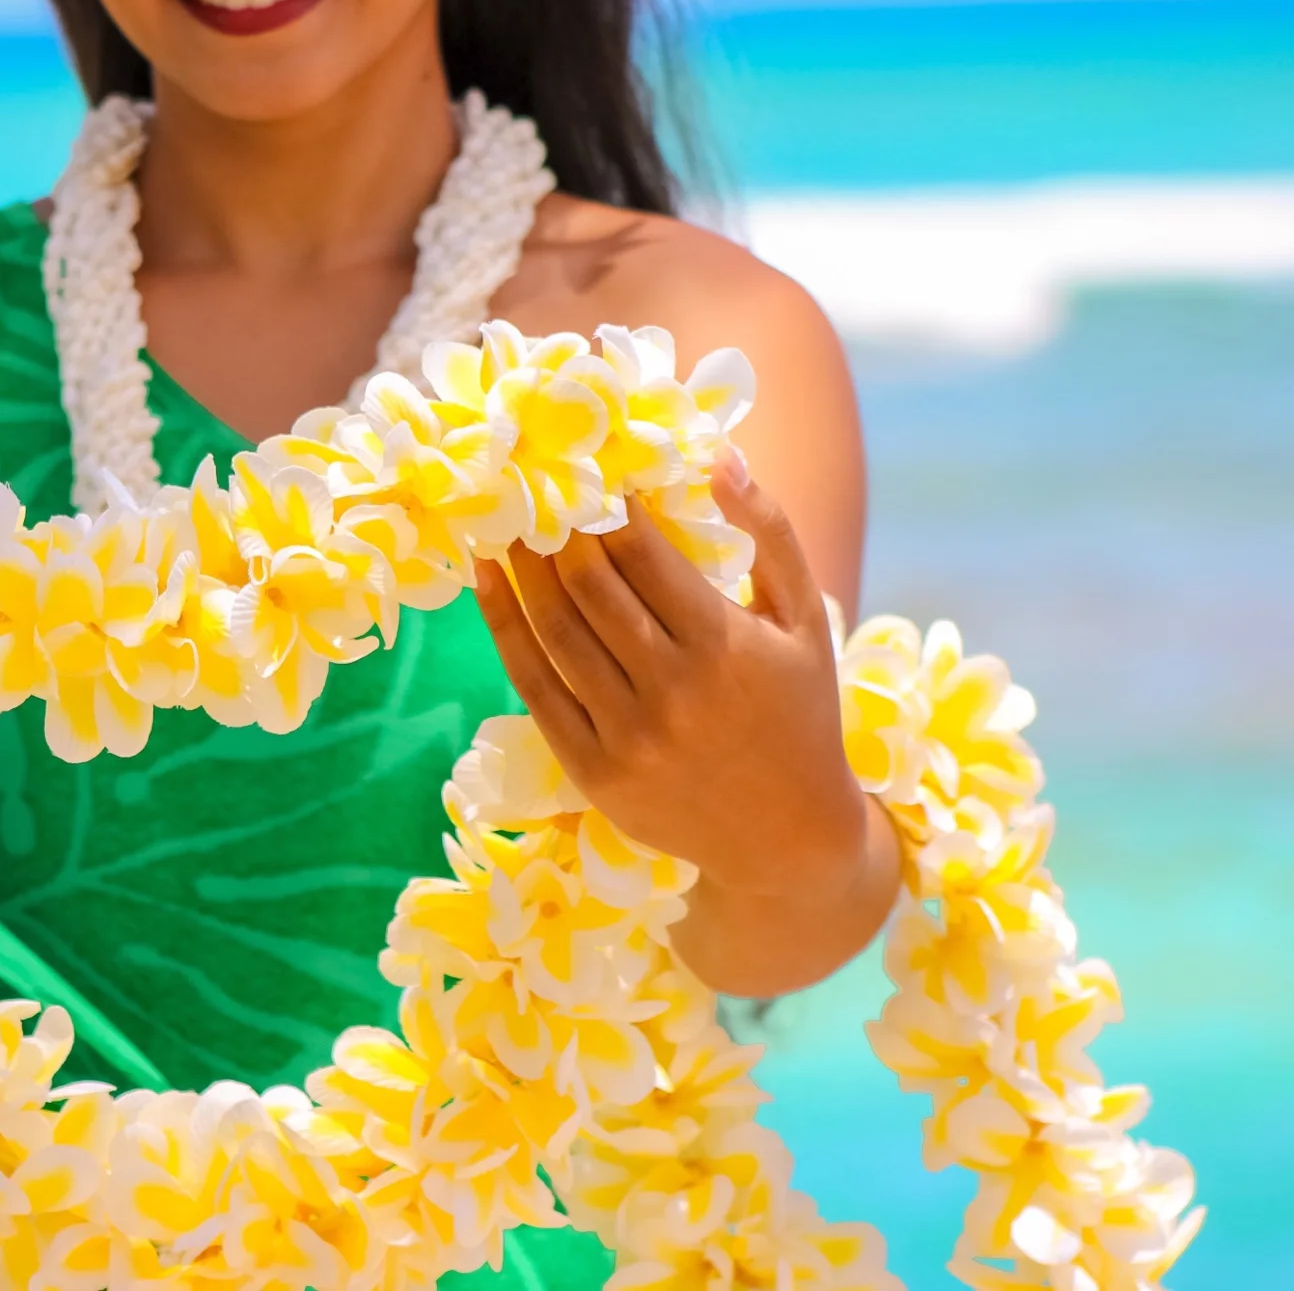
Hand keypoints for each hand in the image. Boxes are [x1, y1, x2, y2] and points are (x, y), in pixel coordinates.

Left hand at [473, 452, 895, 991]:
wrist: (790, 839)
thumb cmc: (802, 713)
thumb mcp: (805, 619)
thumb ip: (768, 531)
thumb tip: (718, 454)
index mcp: (724, 645)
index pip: (639, 551)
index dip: (603, 502)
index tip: (585, 466)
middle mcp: (671, 691)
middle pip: (586, 585)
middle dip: (554, 526)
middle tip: (531, 483)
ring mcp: (627, 736)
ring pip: (553, 630)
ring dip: (520, 568)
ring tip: (504, 519)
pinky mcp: (594, 770)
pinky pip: (534, 686)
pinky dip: (504, 627)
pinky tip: (488, 581)